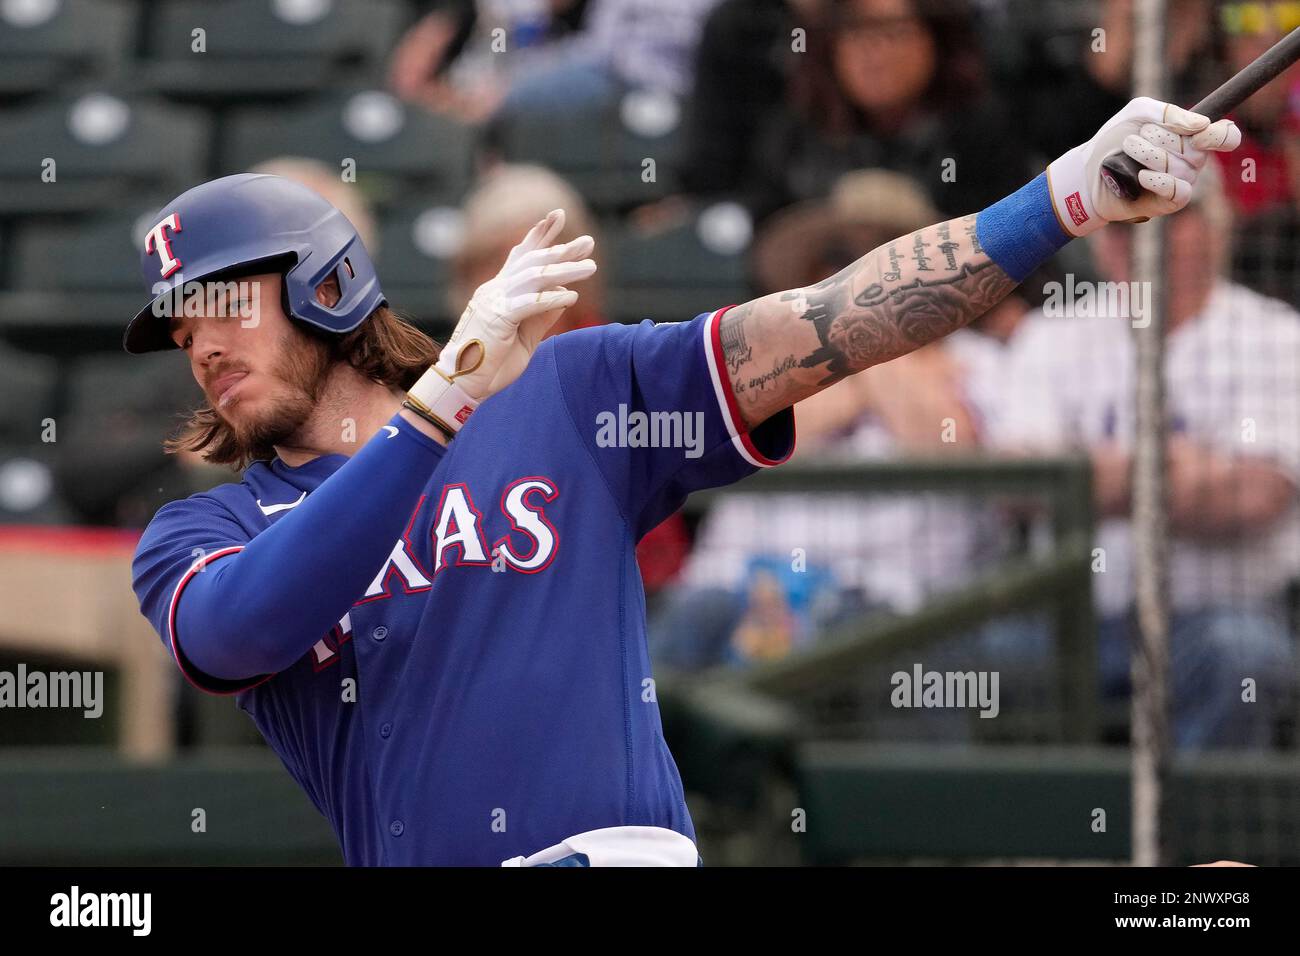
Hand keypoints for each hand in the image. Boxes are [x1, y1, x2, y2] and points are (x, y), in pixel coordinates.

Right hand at [405, 209, 595, 434]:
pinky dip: (550, 299)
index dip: (539, 234)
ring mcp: (493, 302)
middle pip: (532, 261)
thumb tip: (564, 295)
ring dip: (564, 271)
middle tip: (588, 242)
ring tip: (590, 267)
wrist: (463, 385)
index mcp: (498, 291)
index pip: (520, 255)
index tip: (558, 216)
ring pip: (534, 278)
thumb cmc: (492, 364)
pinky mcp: (496, 318)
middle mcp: (494, 290)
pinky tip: (572, 296)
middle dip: (562, 249)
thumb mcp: (525, 336)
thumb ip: (541, 315)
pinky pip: (528, 304)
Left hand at [1047, 97, 1240, 235]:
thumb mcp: (1138, 113)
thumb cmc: (1114, 140)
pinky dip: (1160, 181)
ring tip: (1128, 149)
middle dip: (1162, 139)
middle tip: (1135, 137)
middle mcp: (1192, 160)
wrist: (1087, 171)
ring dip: (1150, 155)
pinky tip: (1142, 176)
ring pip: (1182, 168)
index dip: (1220, 135)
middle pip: (1198, 149)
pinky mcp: (1169, 202)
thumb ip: (1169, 113)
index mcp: (1192, 136)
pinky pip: (1179, 191)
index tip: (1199, 132)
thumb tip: (1202, 125)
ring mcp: (1182, 181)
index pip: (1226, 137)